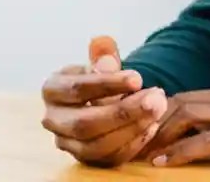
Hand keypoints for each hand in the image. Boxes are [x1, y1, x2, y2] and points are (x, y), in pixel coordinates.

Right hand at [40, 36, 168, 167]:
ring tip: (158, 109)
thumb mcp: (98, 62)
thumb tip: (105, 50)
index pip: (77, 88)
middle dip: (124, 112)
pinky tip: (151, 126)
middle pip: (85, 123)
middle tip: (156, 98)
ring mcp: (67, 143)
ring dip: (132, 129)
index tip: (138, 78)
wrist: (93, 100)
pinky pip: (109, 158)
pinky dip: (133, 144)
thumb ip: (103, 55)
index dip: (108, 84)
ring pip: (97, 145)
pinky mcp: (86, 159)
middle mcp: (53, 120)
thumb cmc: (95, 78)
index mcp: (52, 90)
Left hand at [141, 83, 209, 166]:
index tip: (142, 131)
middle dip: (151, 122)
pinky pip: (204, 141)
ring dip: (158, 135)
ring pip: (185, 116)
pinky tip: (164, 164)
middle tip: (130, 143)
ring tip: (138, 153)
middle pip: (178, 103)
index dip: (160, 113)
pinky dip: (180, 151)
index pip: (187, 97)